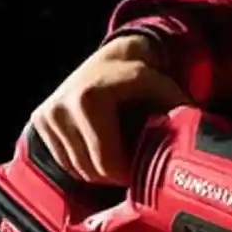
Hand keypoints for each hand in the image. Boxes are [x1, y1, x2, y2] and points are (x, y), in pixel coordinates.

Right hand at [29, 34, 191, 184]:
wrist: (111, 57)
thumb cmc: (142, 77)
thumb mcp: (164, 92)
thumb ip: (177, 118)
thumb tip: (191, 150)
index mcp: (92, 99)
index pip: (107, 163)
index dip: (129, 174)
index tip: (144, 169)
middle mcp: (62, 106)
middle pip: (90, 170)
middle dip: (116, 175)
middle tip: (134, 167)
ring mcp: (46, 113)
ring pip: (76, 169)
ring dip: (100, 170)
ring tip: (120, 155)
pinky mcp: (39, 120)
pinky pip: (64, 161)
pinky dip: (84, 163)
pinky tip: (101, 149)